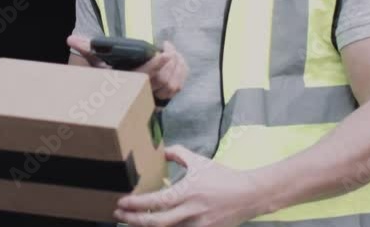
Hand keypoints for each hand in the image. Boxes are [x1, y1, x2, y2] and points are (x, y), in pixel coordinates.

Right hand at [66, 35, 188, 101]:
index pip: (145, 76)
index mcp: (129, 82)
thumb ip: (86, 49)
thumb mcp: (97, 62)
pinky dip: (182, 72)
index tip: (164, 53)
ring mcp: (155, 97)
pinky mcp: (165, 96)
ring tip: (171, 52)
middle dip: (169, 63)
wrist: (117, 94)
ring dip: (176, 67)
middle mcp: (143, 92)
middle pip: (163, 80)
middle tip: (167, 48)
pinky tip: (177, 60)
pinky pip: (180, 86)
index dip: (156, 65)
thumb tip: (70, 39)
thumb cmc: (108, 74)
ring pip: (173, 85)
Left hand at [115, 145, 264, 226]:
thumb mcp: (199, 162)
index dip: (137, 204)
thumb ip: (179, 155)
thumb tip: (160, 151)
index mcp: (189, 191)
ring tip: (133, 222)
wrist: (249, 195)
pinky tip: (156, 226)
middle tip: (119, 215)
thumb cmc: (223, 177)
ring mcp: (199, 224)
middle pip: (158, 222)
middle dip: (135, 220)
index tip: (121, 202)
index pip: (158, 201)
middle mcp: (192, 211)